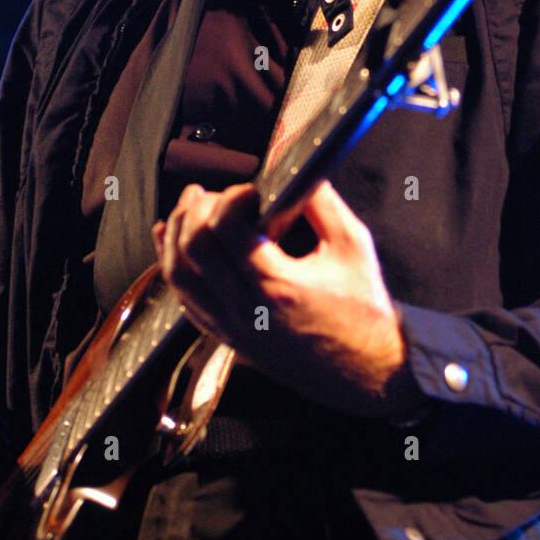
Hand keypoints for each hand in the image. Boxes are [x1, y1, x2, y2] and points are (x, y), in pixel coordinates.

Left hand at [152, 180, 423, 417]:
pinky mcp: (229, 338)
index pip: (228, 231)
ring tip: (188, 209)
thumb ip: (323, 202)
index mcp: (278, 284)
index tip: (248, 188)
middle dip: (194, 210)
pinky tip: (174, 245)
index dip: (230, 198)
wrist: (366, 370)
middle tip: (208, 193)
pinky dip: (174, 268)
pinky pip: (186, 302)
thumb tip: (300, 169)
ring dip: (175, 237)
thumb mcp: (353, 245)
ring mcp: (233, 327)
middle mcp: (247, 309)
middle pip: (194, 250)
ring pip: (180, 277)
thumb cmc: (363, 310)